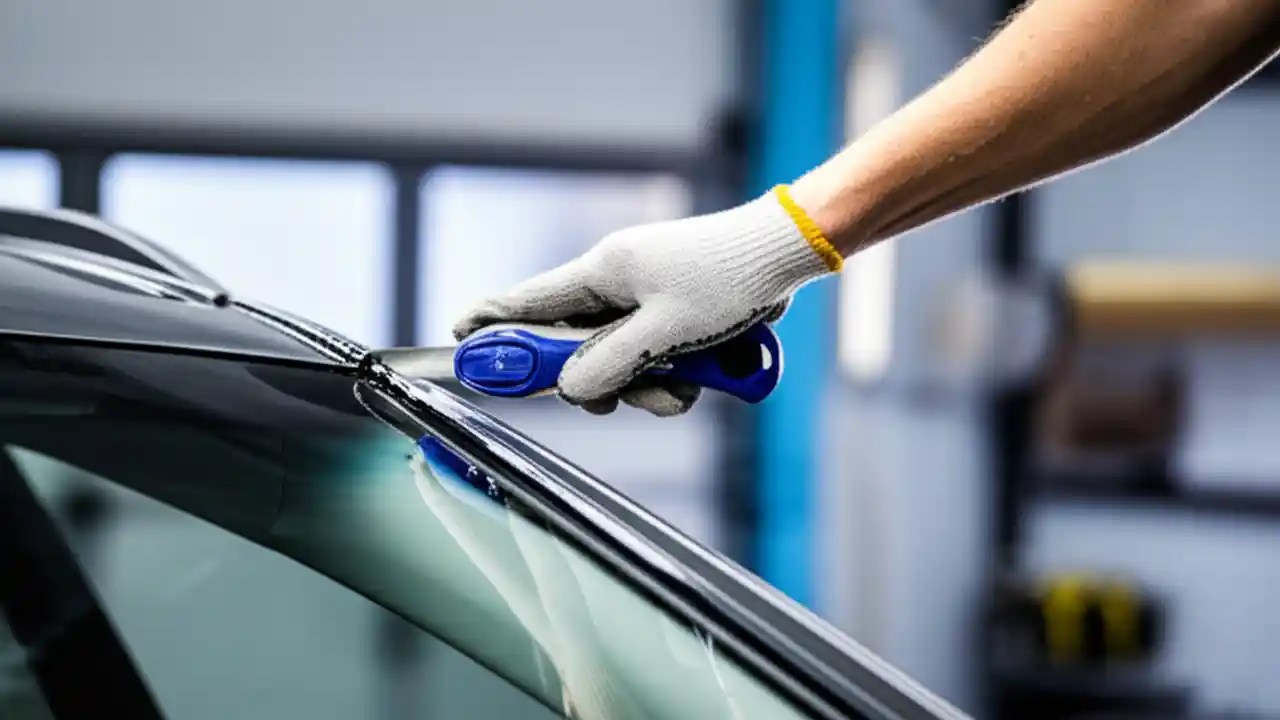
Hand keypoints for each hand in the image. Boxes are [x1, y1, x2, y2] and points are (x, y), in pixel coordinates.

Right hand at [453, 187, 840, 415]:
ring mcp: (647, 295)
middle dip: (602, 380)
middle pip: (577, 344)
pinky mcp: (675, 310)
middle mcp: (618, 281)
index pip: (529, 301)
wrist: (784, 254)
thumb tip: (571, 390)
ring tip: (685, 385)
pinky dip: (674, 373)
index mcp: (604, 271)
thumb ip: (610, 365)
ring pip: (621, 357)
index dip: (492, 324)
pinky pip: (655, 353)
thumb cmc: (727, 281)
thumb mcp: (665, 333)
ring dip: (649, 383)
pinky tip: (704, 375)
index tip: (458, 340)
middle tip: (618, 400)